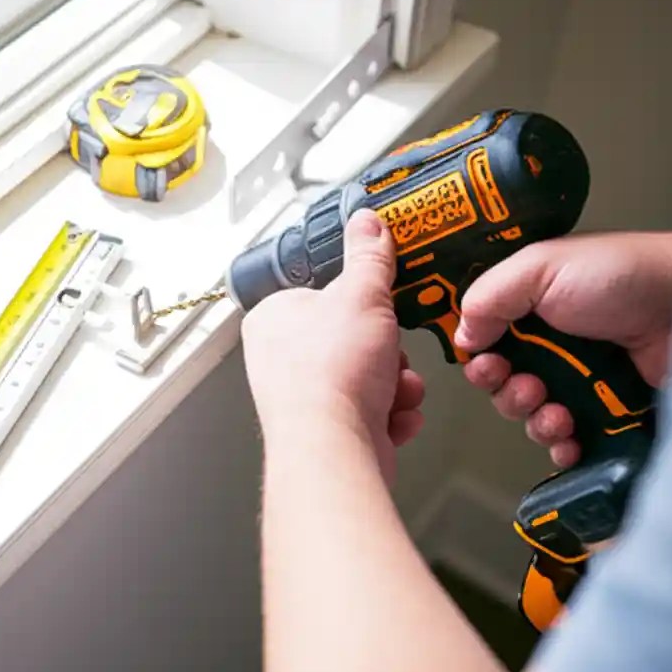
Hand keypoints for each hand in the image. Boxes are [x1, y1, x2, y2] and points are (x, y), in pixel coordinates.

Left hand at [241, 209, 424, 481]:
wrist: (334, 448)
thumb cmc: (331, 374)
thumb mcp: (361, 294)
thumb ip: (368, 256)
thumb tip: (367, 223)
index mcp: (274, 317)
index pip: (321, 293)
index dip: (358, 299)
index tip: (380, 301)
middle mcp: (281, 359)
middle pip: (355, 337)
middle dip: (388, 350)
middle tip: (389, 351)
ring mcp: (304, 397)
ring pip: (372, 375)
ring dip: (398, 382)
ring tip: (394, 390)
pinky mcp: (328, 430)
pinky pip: (375, 410)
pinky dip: (393, 413)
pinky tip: (394, 416)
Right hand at [454, 231, 671, 466]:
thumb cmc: (624, 275)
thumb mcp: (541, 267)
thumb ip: (490, 295)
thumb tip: (462, 336)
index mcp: (528, 307)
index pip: (483, 341)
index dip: (476, 357)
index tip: (483, 362)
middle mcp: (549, 343)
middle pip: (501, 384)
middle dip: (504, 391)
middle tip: (525, 385)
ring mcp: (577, 378)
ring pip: (530, 415)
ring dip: (533, 419)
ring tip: (556, 411)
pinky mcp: (604, 408)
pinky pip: (568, 440)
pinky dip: (562, 445)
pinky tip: (569, 439)